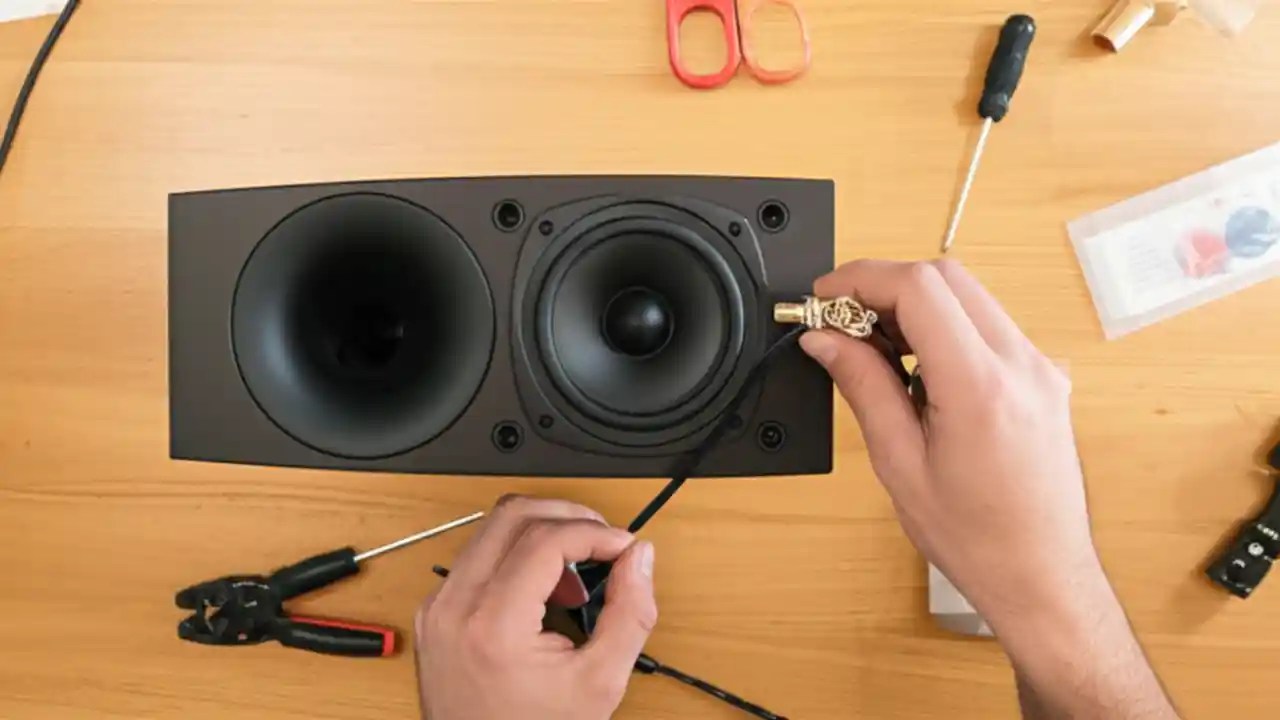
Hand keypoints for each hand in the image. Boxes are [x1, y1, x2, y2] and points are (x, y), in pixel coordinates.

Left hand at [416, 496, 656, 719]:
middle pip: (512, 516)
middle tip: (603, 542)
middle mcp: (453, 607)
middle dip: (567, 518)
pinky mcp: (434, 612)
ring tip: (575, 578)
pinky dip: (516, 558)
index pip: (545, 540)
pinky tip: (544, 593)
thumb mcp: (600, 683)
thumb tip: (639, 556)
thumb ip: (631, 614)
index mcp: (492, 626)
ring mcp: (437, 607)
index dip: (594, 532)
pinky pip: (476, 558)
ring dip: (542, 536)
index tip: (624, 547)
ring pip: (491, 529)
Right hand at [800, 260, 1177, 717]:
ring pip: (968, 294)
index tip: (825, 296)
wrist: (1041, 573)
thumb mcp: (899, 463)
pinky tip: (917, 368)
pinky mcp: (1044, 377)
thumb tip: (826, 339)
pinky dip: (944, 327)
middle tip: (841, 321)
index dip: (861, 279)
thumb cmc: (977, 536)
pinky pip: (988, 324)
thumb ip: (863, 386)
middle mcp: (1021, 366)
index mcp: (981, 388)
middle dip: (884, 285)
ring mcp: (1040, 368)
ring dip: (915, 305)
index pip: (919, 287)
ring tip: (876, 351)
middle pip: (945, 275)